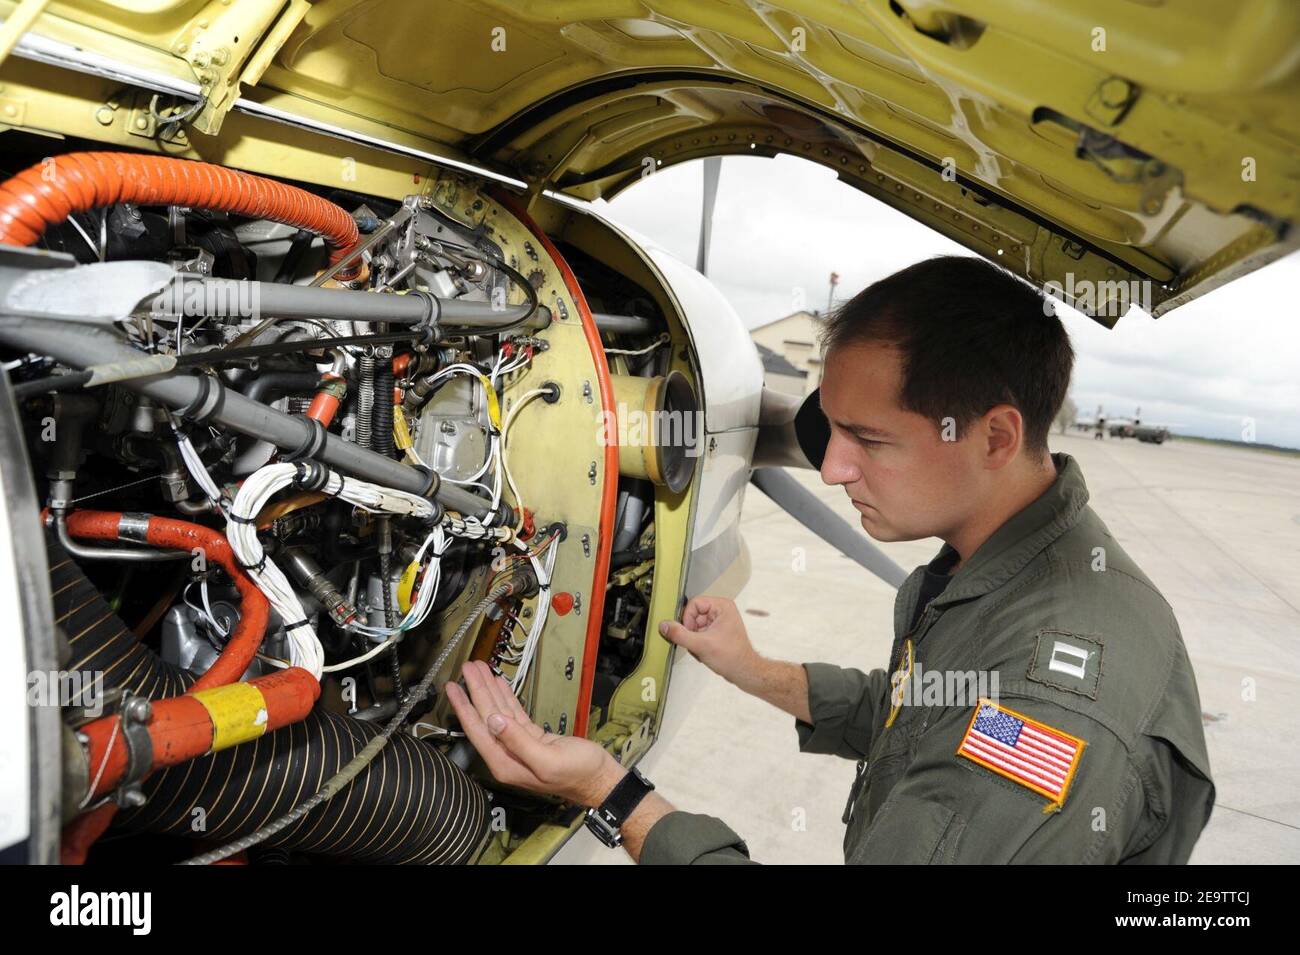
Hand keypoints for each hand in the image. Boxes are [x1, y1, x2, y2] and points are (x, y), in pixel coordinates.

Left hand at [445, 660, 623, 806]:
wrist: (600, 779)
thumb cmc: (578, 774)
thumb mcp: (547, 760)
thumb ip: (517, 741)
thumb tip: (493, 720)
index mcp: (506, 763)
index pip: (478, 730)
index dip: (464, 706)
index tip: (454, 687)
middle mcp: (507, 754)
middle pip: (485, 717)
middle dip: (475, 691)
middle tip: (467, 668)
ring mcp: (519, 746)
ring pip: (498, 713)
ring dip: (488, 691)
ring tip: (478, 670)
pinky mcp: (532, 738)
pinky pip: (513, 714)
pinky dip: (506, 698)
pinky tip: (499, 685)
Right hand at [658, 595, 760, 685]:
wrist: (743, 672)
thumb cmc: (732, 657)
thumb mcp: (700, 644)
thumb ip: (679, 634)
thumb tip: (664, 626)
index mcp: (722, 606)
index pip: (694, 604)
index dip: (688, 619)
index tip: (690, 632)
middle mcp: (722, 611)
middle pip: (693, 615)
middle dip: (691, 632)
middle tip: (697, 643)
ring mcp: (719, 622)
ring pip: (694, 626)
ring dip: (693, 640)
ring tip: (703, 650)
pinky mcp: (717, 632)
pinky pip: (698, 633)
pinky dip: (697, 644)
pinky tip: (704, 652)